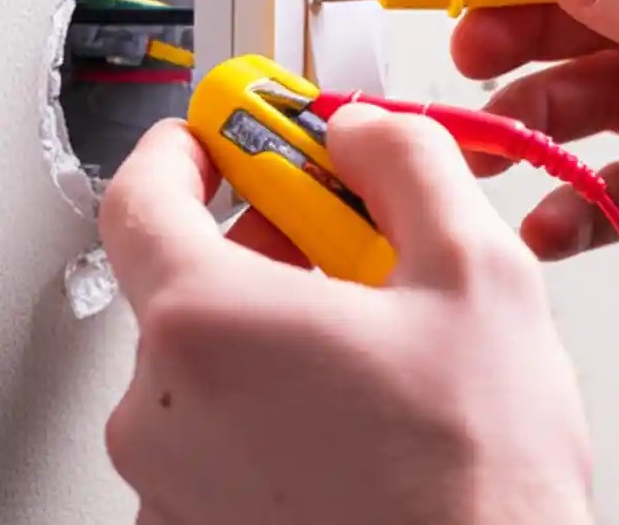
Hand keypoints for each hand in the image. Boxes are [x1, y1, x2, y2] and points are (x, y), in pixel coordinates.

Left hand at [98, 109, 592, 523]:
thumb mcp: (476, 272)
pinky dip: (268, 407)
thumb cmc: (477, 478)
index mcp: (205, 325)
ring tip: (374, 355)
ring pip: (207, 364)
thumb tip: (366, 133)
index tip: (221, 138)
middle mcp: (158, 412)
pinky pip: (215, 436)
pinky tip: (353, 420)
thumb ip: (407, 164)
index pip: (141, 195)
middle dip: (270, 248)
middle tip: (352, 249)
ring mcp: (171, 486)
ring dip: (276, 334)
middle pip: (187, 282)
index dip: (186, 151)